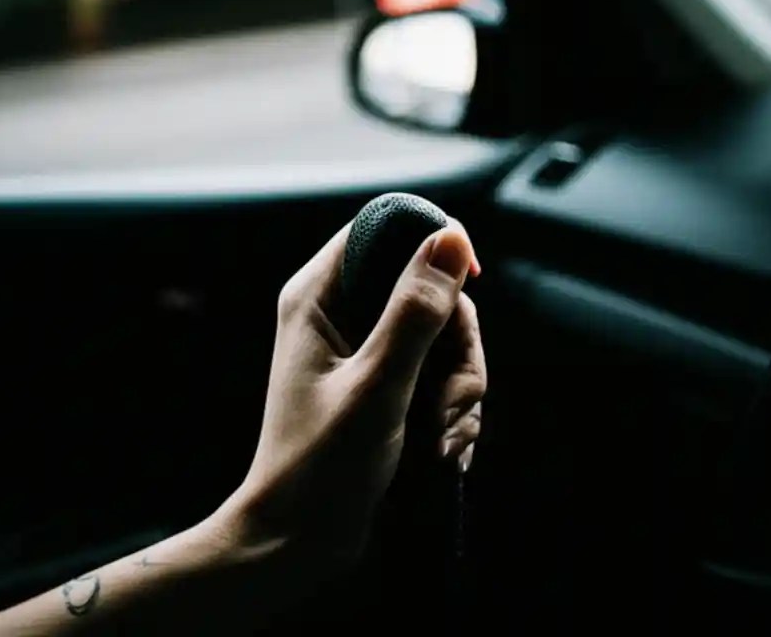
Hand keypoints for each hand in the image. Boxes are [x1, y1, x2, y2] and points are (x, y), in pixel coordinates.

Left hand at [220, 221, 485, 572]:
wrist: (299, 541)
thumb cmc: (320, 468)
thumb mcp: (377, 386)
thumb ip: (414, 311)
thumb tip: (450, 238)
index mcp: (318, 298)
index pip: (384, 229)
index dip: (433, 246)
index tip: (470, 285)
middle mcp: (340, 315)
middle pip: (430, 290)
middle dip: (457, 350)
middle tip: (450, 405)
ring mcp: (365, 352)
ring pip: (445, 339)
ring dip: (460, 392)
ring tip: (444, 442)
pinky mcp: (386, 387)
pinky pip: (442, 376)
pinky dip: (453, 413)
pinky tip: (445, 452)